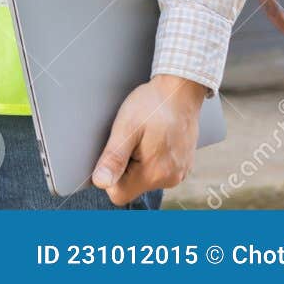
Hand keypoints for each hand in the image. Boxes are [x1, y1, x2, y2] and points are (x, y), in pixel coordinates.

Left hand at [90, 74, 206, 204]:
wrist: (181, 89)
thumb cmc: (153, 104)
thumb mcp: (126, 127)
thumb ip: (113, 158)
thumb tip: (100, 183)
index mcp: (153, 173)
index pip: (118, 194)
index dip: (111, 175)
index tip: (118, 151)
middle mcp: (169, 179)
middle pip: (132, 186)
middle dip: (126, 165)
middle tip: (132, 138)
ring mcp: (179, 173)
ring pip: (145, 177)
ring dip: (140, 160)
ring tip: (145, 135)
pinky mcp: (183, 165)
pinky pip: (160, 169)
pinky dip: (154, 156)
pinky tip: (156, 137)